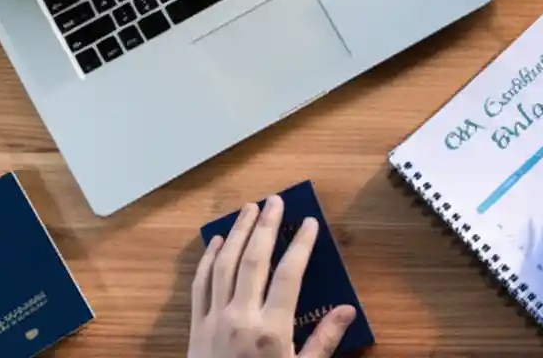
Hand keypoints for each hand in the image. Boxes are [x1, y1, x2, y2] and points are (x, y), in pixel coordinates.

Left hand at [188, 196, 356, 357]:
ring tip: (249, 209)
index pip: (290, 274)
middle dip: (266, 226)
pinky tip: (217, 243)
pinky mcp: (195, 329)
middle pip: (254, 260)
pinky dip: (208, 259)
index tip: (310, 222)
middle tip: (275, 200)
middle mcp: (240, 318)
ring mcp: (213, 321)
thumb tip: (347, 310)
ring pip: (224, 265)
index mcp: (271, 330)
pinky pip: (200, 285)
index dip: (301, 245)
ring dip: (238, 233)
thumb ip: (323, 342)